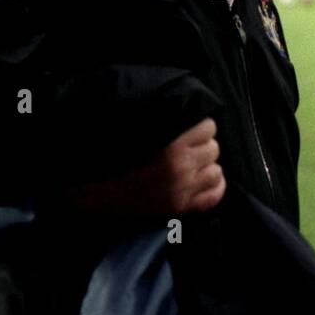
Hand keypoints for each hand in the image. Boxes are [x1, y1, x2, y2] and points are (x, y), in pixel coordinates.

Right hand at [62, 117, 224, 217]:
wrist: (98, 190)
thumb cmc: (115, 157)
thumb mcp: (139, 131)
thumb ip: (163, 120)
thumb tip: (185, 106)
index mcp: (171, 145)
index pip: (208, 127)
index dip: (199, 127)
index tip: (189, 130)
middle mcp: (180, 168)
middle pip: (213, 148)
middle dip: (202, 147)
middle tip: (188, 149)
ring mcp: (182, 190)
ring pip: (216, 171)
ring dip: (206, 166)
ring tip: (192, 165)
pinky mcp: (181, 208)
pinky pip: (214, 196)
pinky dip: (214, 187)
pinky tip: (203, 181)